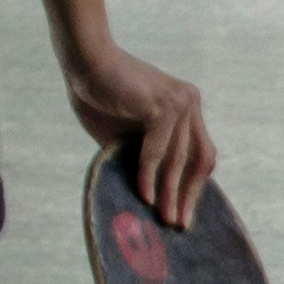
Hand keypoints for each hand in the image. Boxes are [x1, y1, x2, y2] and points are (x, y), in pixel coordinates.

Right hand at [69, 30, 217, 225]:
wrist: (82, 61)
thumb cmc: (97, 94)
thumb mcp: (125, 133)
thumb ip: (141, 154)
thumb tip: (147, 194)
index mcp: (186, 107)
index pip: (199, 152)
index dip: (193, 185)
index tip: (184, 211)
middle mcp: (191, 103)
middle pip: (201, 158)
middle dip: (190, 193)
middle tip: (179, 222)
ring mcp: (181, 104)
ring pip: (181, 158)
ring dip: (171, 191)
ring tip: (163, 216)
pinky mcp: (163, 107)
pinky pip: (159, 150)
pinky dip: (150, 175)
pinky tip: (145, 195)